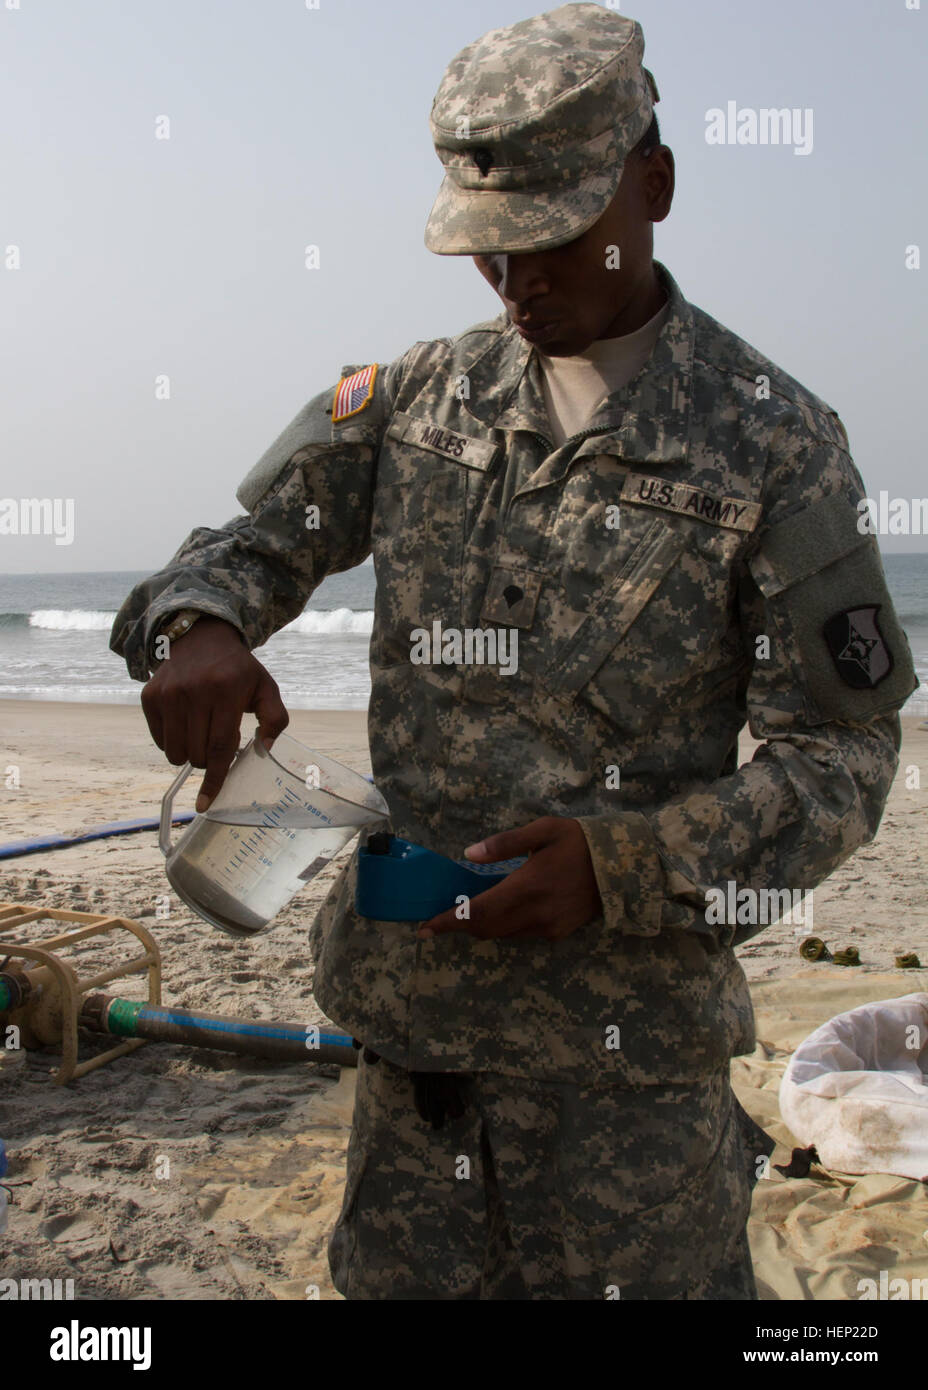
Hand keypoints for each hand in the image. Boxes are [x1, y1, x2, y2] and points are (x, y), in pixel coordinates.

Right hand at [140, 616, 288, 809]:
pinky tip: (185, 722)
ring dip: (190, 754)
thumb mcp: (266, 687)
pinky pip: (160, 740)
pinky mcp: (150, 696)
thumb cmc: (238, 670)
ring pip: (175, 753)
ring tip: (201, 732)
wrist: (201, 637)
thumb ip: (275, 719)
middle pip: (197, 754)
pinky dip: (173, 742)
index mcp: (225, 691)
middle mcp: (193, 692)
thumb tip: (266, 749)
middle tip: (217, 738)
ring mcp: (168, 694)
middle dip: (209, 759)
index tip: (205, 804)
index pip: (219, 746)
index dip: (215, 778)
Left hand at [417, 817, 602, 942]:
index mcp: (527, 887)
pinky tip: (503, 909)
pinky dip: (505, 926)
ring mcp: (548, 927)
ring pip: (502, 934)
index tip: (425, 929)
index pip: (477, 912)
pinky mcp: (558, 933)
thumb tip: (469, 854)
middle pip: (485, 929)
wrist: (621, 866)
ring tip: (469, 910)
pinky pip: (521, 935)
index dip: (449, 922)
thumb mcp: (542, 831)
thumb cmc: (579, 842)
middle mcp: (535, 913)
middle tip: (442, 917)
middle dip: (461, 926)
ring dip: (482, 926)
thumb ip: (504, 844)